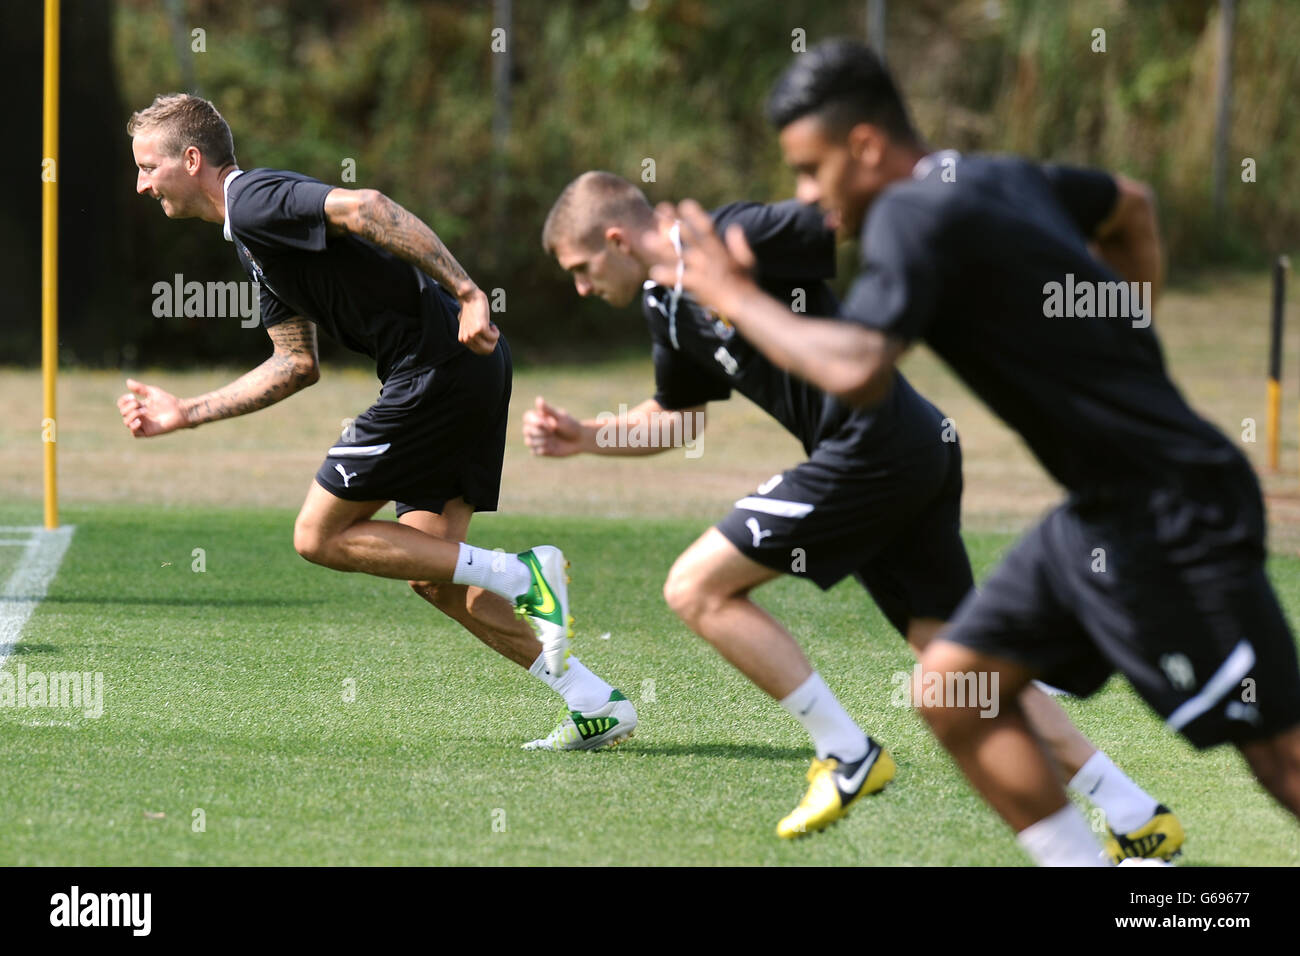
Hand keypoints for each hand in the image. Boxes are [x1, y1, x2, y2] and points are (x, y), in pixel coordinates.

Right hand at [116, 378, 189, 436]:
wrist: (180, 411)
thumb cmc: (168, 401)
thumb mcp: (152, 392)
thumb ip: (140, 388)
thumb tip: (127, 381)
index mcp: (138, 406)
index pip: (122, 405)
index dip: (123, 401)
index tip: (132, 396)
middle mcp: (139, 415)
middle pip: (123, 413)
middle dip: (129, 406)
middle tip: (139, 403)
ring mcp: (143, 424)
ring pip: (127, 422)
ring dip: (131, 415)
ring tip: (143, 411)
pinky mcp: (148, 432)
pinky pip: (135, 433)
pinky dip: (134, 427)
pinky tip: (140, 421)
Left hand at [457, 288, 499, 354]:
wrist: (469, 297)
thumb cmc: (469, 308)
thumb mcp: (467, 323)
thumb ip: (470, 332)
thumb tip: (476, 336)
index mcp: (463, 339)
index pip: (480, 352)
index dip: (487, 343)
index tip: (486, 332)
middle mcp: (466, 339)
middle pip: (486, 351)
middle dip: (493, 343)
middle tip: (492, 332)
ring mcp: (472, 334)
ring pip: (491, 346)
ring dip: (495, 337)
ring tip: (491, 327)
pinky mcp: (480, 329)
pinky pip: (494, 337)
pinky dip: (496, 332)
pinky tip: (492, 325)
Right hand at [522, 396, 581, 456]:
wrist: (580, 440)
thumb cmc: (571, 426)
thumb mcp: (560, 417)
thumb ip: (548, 410)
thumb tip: (538, 399)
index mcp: (539, 418)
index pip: (527, 418)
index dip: (535, 421)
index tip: (550, 423)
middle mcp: (536, 428)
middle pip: (526, 430)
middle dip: (539, 432)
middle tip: (552, 431)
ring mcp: (538, 440)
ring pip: (528, 441)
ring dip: (540, 441)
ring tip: (552, 440)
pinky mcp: (541, 450)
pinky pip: (534, 452)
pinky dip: (541, 450)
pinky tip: (551, 448)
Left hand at [646, 199, 758, 313]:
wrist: (745, 304)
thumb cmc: (748, 283)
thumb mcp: (748, 261)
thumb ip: (740, 244)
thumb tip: (734, 227)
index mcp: (720, 250)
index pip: (707, 228)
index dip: (696, 215)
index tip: (685, 204)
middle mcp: (708, 257)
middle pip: (688, 236)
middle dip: (673, 222)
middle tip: (660, 208)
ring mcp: (701, 270)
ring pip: (679, 255)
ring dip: (663, 247)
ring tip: (647, 239)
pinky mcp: (698, 284)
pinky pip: (679, 278)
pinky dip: (667, 276)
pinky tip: (654, 272)